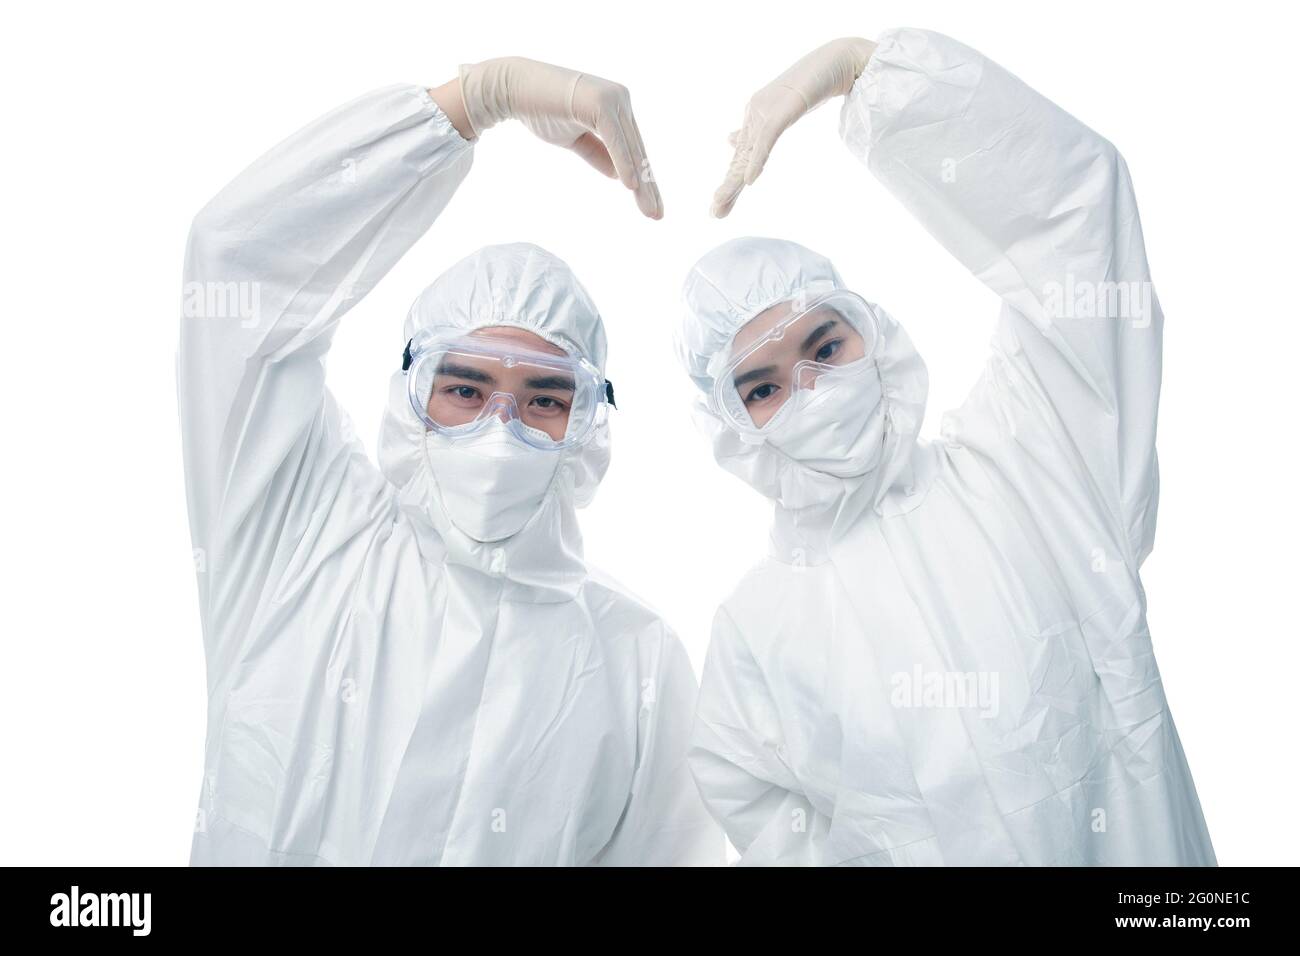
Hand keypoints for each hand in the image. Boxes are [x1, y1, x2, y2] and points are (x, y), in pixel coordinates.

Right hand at [456, 56, 662, 218]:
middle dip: (647, 187)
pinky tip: (630, 186)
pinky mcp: (599, 102)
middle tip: (657, 216)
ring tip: (649, 210)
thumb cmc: (542, 110)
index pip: (635, 151)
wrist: (514, 88)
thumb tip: (619, 177)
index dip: (644, 180)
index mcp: (617, 109)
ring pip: (630, 148)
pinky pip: (614, 138)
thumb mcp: (575, 139)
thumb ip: (599, 154)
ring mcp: (612, 99)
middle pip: (637, 152)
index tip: (652, 206)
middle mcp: (620, 101)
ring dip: (640, 183)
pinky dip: (622, 162)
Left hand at [712, 37, 875, 217]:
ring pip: (748, 152)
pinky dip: (758, 159)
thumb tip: (731, 141)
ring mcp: (767, 110)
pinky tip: (749, 181)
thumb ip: (759, 129)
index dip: (731, 182)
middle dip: (727, 186)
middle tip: (714, 213)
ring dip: (734, 180)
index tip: (719, 207)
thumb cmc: (813, 84)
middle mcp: (755, 114)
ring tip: (720, 202)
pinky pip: (767, 139)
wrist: (837, 59)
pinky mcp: (783, 109)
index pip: (741, 156)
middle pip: (739, 158)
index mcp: (755, 117)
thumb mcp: (782, 111)